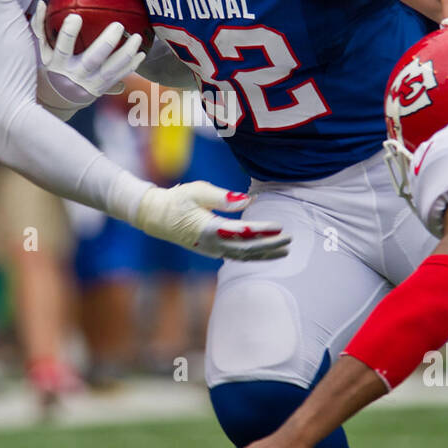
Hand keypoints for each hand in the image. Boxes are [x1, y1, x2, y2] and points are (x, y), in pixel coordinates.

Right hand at [32, 0, 146, 102]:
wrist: (59, 97)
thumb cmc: (51, 64)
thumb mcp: (42, 49)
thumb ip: (40, 26)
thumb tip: (41, 3)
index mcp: (58, 62)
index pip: (62, 47)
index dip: (68, 33)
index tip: (75, 16)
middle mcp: (75, 74)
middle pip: (92, 59)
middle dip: (106, 43)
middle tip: (119, 25)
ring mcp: (90, 83)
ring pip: (111, 70)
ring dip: (126, 54)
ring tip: (137, 38)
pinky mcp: (102, 88)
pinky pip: (119, 76)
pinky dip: (132, 65)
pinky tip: (142, 53)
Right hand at [134, 181, 290, 260]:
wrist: (157, 216)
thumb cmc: (178, 200)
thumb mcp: (198, 191)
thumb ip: (223, 197)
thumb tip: (248, 200)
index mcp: (208, 229)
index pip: (241, 232)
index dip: (262, 230)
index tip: (280, 227)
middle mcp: (212, 244)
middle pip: (247, 248)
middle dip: (270, 245)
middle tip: (290, 238)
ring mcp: (212, 250)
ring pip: (244, 256)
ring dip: (266, 254)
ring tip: (285, 250)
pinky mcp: (212, 250)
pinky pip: (238, 256)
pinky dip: (255, 256)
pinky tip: (267, 253)